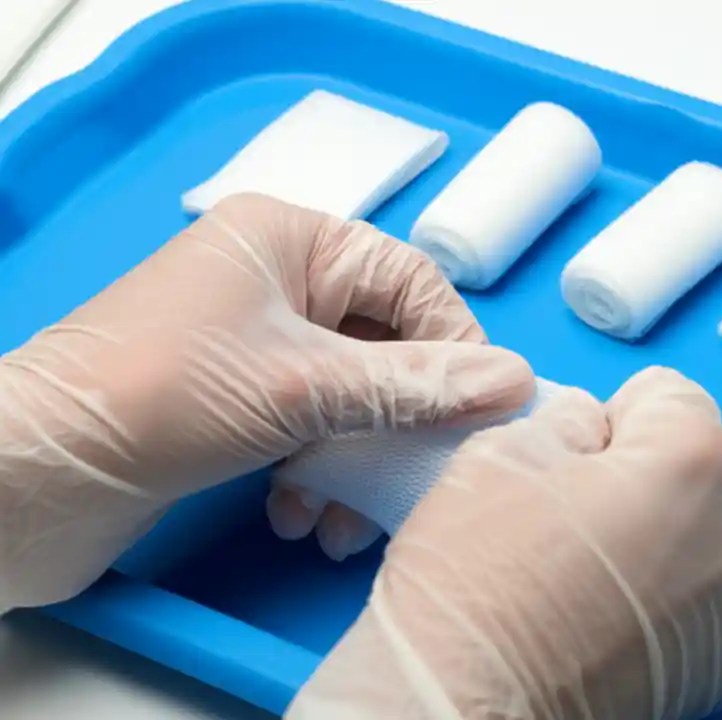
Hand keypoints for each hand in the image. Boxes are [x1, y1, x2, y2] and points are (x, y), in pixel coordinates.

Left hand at [0, 193, 533, 610]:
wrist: (36, 476)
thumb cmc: (155, 397)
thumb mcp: (304, 387)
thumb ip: (415, 384)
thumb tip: (513, 381)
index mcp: (290, 239)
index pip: (411, 280)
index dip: (455, 345)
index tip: (482, 408)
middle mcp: (276, 280)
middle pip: (386, 342)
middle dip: (401, 419)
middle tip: (419, 470)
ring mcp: (254, 339)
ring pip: (353, 393)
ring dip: (360, 458)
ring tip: (340, 511)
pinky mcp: (236, 395)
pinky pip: (314, 423)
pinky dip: (318, 470)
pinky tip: (299, 512)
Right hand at [288, 368, 721, 719]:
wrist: (469, 713)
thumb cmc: (479, 580)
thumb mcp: (503, 450)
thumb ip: (571, 419)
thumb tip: (594, 429)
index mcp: (694, 457)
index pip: (668, 394)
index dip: (610, 418)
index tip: (570, 461)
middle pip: (699, 462)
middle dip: (645, 474)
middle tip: (572, 518)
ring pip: (706, 529)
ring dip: (663, 535)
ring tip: (586, 575)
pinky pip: (709, 593)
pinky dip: (671, 594)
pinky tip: (610, 618)